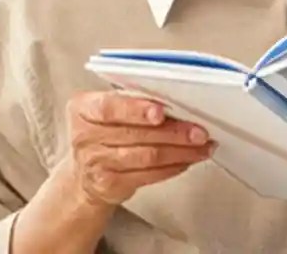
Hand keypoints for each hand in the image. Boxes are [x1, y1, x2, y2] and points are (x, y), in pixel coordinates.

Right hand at [61, 91, 214, 206]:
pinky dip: (173, 167)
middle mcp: (84, 136)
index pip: (109, 107)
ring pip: (147, 156)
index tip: (160, 112)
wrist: (84, 173)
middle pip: (136, 134)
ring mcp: (95, 163)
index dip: (136, 110)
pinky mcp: (109, 185)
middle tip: (200, 132)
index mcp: (84, 108)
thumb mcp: (112, 109)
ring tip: (203, 147)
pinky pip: (149, 176)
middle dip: (174, 133)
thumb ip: (137, 101)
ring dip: (181, 152)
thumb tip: (180, 103)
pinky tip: (188, 160)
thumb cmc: (106, 131)